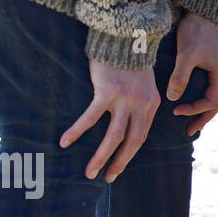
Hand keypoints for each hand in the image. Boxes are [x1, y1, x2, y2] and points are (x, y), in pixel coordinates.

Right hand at [60, 61, 159, 181]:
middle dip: (118, 162)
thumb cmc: (130, 62)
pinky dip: (78, 131)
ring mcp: (125, 99)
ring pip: (113, 136)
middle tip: (107, 178)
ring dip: (101, 156)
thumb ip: (138, 104)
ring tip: (89, 172)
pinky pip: (91, 117)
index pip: (140, 136)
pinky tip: (65, 142)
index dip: (128, 154)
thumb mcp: (143, 85)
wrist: (126, 37)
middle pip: (131, 141)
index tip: (118, 167)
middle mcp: (141, 105)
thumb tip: (128, 123)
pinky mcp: (107, 92)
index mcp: (152, 104)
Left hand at [169, 11, 217, 134]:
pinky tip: (191, 101)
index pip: (211, 101)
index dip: (194, 109)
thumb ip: (180, 77)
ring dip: (203, 110)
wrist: (200, 11)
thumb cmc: (194, 32)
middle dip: (203, 118)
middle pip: (217, 103)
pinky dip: (202, 99)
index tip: (176, 111)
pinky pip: (210, 88)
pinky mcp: (212, 64)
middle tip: (189, 131)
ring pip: (215, 96)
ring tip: (190, 122)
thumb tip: (172, 98)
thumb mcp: (186, 55)